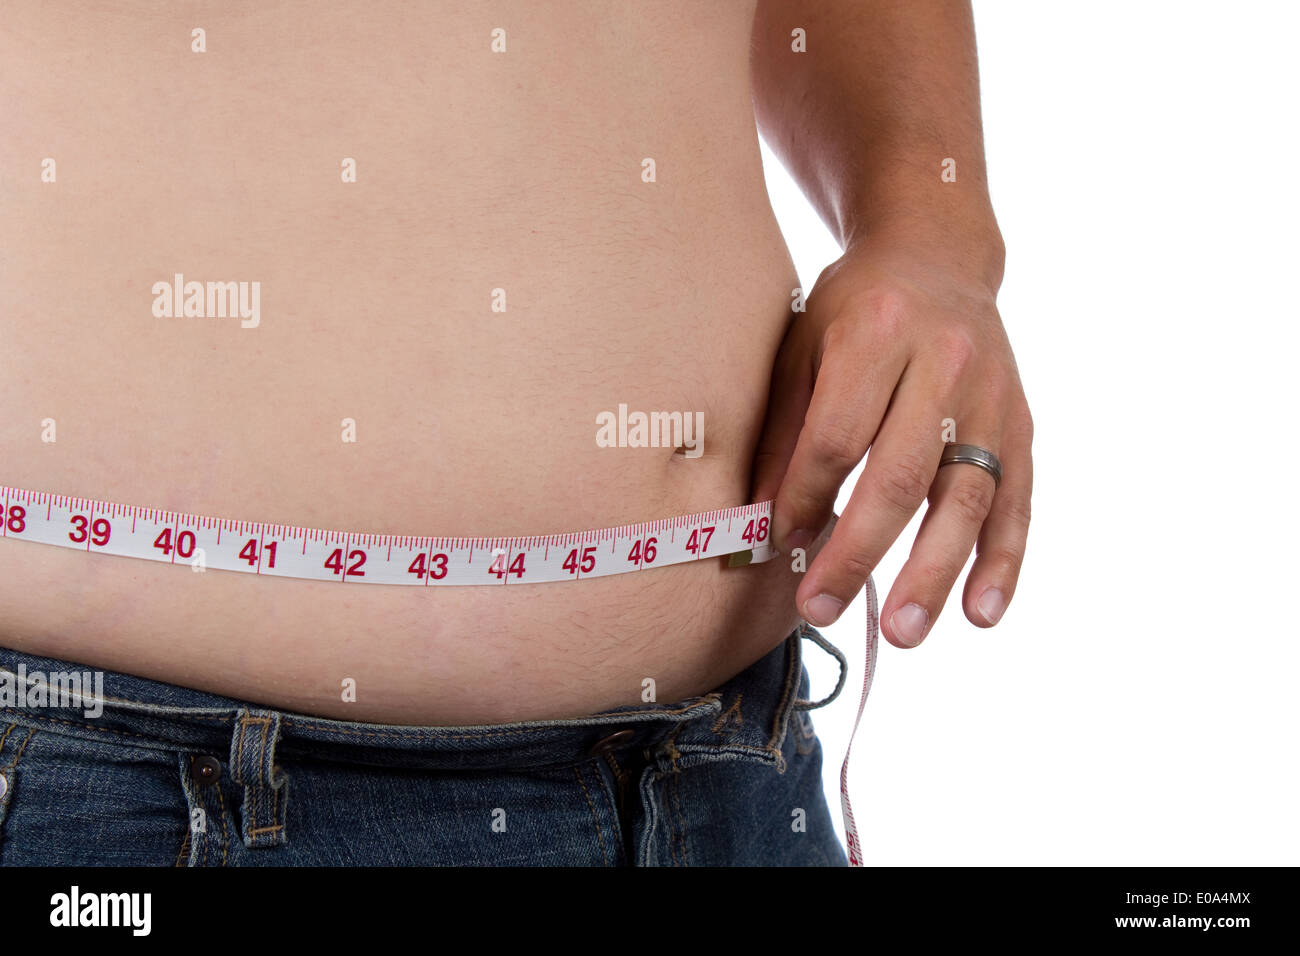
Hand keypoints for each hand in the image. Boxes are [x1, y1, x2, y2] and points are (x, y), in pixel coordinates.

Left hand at [751, 228, 1032, 647]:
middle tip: (818, 611)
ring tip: (901, 634)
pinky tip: (981, 614)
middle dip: (856, 553)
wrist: (937, 258)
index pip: (836, 435)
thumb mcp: (801, 350)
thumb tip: (757, 532)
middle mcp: (944, 362)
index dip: (803, 496)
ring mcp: (992, 397)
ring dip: (933, 574)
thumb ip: (782, 435)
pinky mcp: (1022, 425)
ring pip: (964, 499)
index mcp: (876, 332)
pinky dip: (1002, 562)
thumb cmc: (851, 312)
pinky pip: (1017, 503)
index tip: (776, 544)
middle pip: (899, 475)